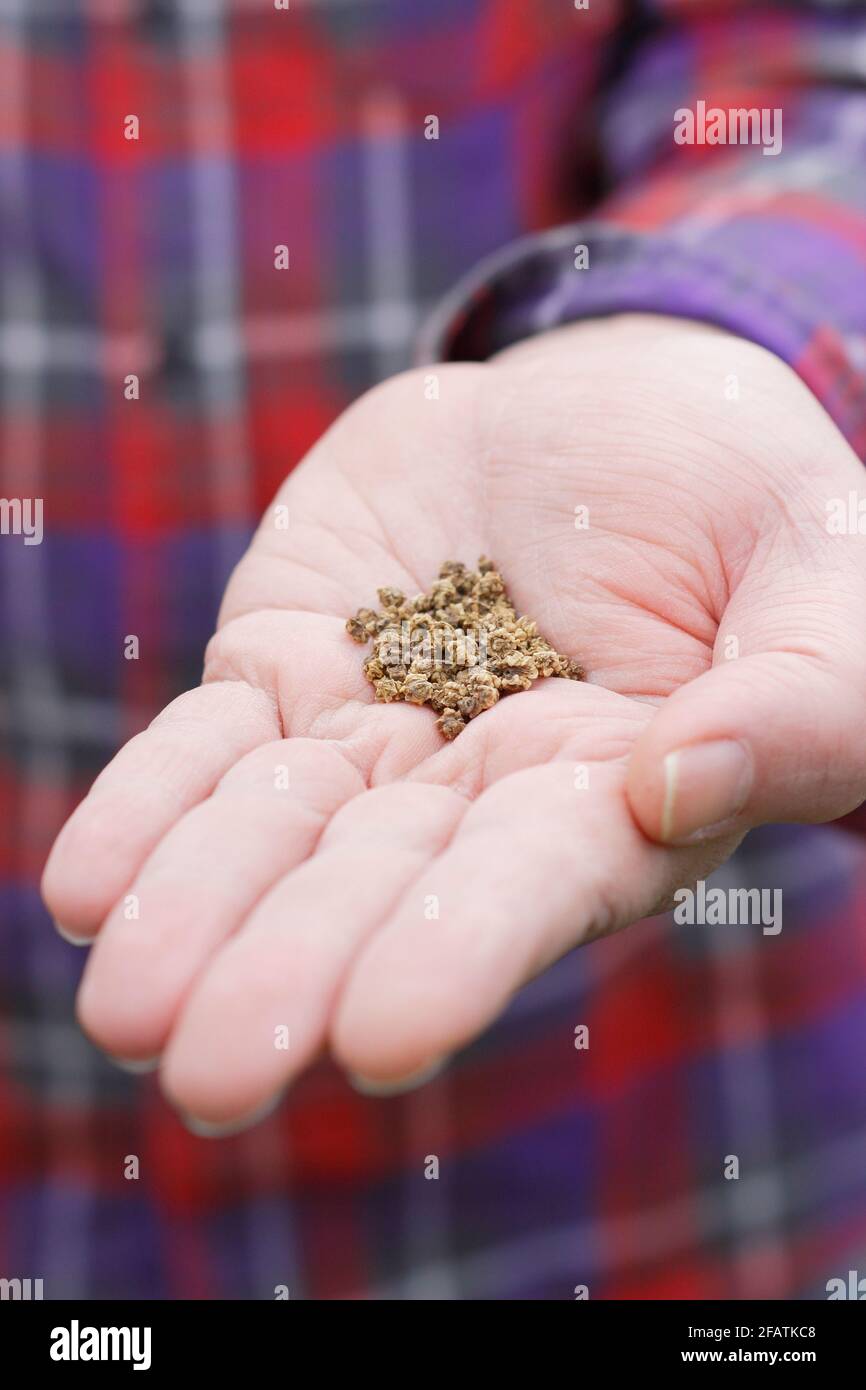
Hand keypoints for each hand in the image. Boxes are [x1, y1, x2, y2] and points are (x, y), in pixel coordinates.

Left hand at [42, 314, 865, 1130]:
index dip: (459, 952)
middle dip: (289, 971)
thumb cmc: (748, 499)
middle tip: (203, 1075)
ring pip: (273, 832)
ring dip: (195, 910)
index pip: (533, 888)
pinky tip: (88, 889)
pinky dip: (151, 806)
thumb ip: (791, 697)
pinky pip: (211, 744)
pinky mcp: (291, 662)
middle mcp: (483, 793)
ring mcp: (377, 731)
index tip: (377, 1036)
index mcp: (618, 798)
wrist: (612, 404)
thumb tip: (674, 785)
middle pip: (376, 888)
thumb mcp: (821, 577)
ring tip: (121, 1010)